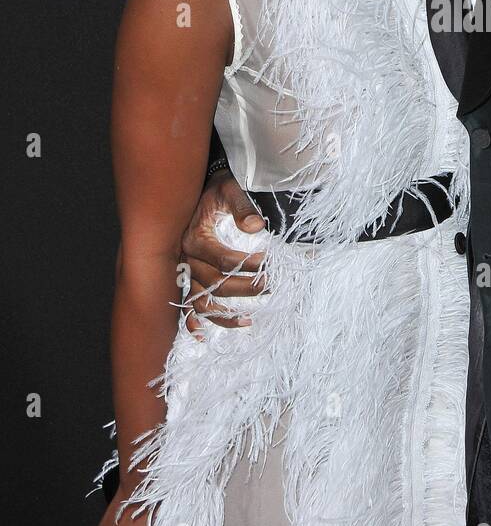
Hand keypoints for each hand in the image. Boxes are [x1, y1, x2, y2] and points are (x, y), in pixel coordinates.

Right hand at [181, 171, 267, 333]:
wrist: (191, 188)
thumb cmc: (214, 189)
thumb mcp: (228, 190)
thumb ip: (243, 207)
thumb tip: (257, 227)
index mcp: (194, 239)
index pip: (225, 261)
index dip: (250, 265)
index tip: (271, 262)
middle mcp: (184, 259)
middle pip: (216, 284)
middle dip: (246, 289)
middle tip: (272, 285)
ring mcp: (183, 272)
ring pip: (200, 301)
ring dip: (223, 315)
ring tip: (249, 321)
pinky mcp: (184, 278)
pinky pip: (184, 304)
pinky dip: (191, 321)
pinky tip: (201, 336)